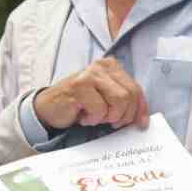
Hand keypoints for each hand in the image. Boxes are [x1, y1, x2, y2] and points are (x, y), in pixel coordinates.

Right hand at [33, 57, 149, 131]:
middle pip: (129, 95)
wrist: (49, 108)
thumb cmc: (79, 104)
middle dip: (122, 115)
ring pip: (118, 101)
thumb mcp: (106, 100)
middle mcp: (102, 66)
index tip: (140, 124)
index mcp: (112, 67)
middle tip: (108, 121)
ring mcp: (90, 74)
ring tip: (94, 115)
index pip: (136, 89)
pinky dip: (92, 119)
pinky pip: (100, 109)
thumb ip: (124, 103)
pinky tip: (82, 115)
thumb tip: (142, 121)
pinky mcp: (80, 85)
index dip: (140, 109)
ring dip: (107, 116)